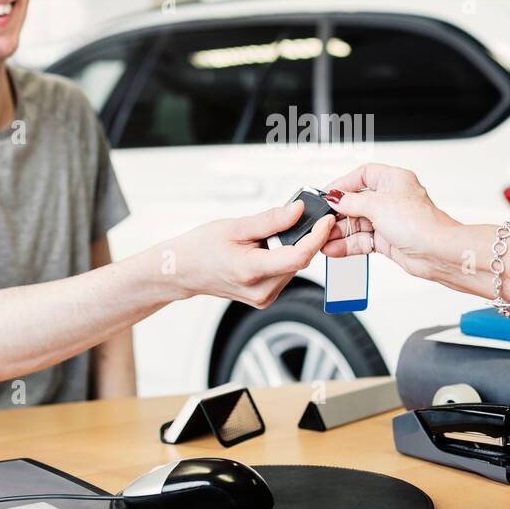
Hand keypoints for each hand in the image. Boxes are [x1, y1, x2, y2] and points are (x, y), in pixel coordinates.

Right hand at [169, 200, 334, 308]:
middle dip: (301, 238)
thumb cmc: (201, 248)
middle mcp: (261, 291)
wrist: (183, 270)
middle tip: (289, 219)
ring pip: (293, 267)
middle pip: (298, 261)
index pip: (298, 257)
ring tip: (266, 237)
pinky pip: (284, 273)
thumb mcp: (235, 227)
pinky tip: (265, 249)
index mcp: (251, 271)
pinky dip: (282, 258)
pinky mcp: (264, 298)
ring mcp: (263, 298)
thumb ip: (270, 220)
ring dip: (290, 248)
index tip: (326, 219)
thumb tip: (298, 210)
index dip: (317, 236)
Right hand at [320, 163, 461, 280]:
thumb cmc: (420, 223)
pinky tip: (334, 248)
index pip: (363, 175)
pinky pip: (362, 240)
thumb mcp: (378, 205)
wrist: (437, 253)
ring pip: (358, 224)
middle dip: (338, 214)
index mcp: (394, 180)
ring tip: (323, 239)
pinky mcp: (388, 240)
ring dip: (340, 232)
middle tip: (322, 221)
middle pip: (357, 202)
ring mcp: (389, 221)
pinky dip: (348, 245)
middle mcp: (392, 199)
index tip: (327, 195)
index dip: (344, 184)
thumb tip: (334, 198)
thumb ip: (351, 202)